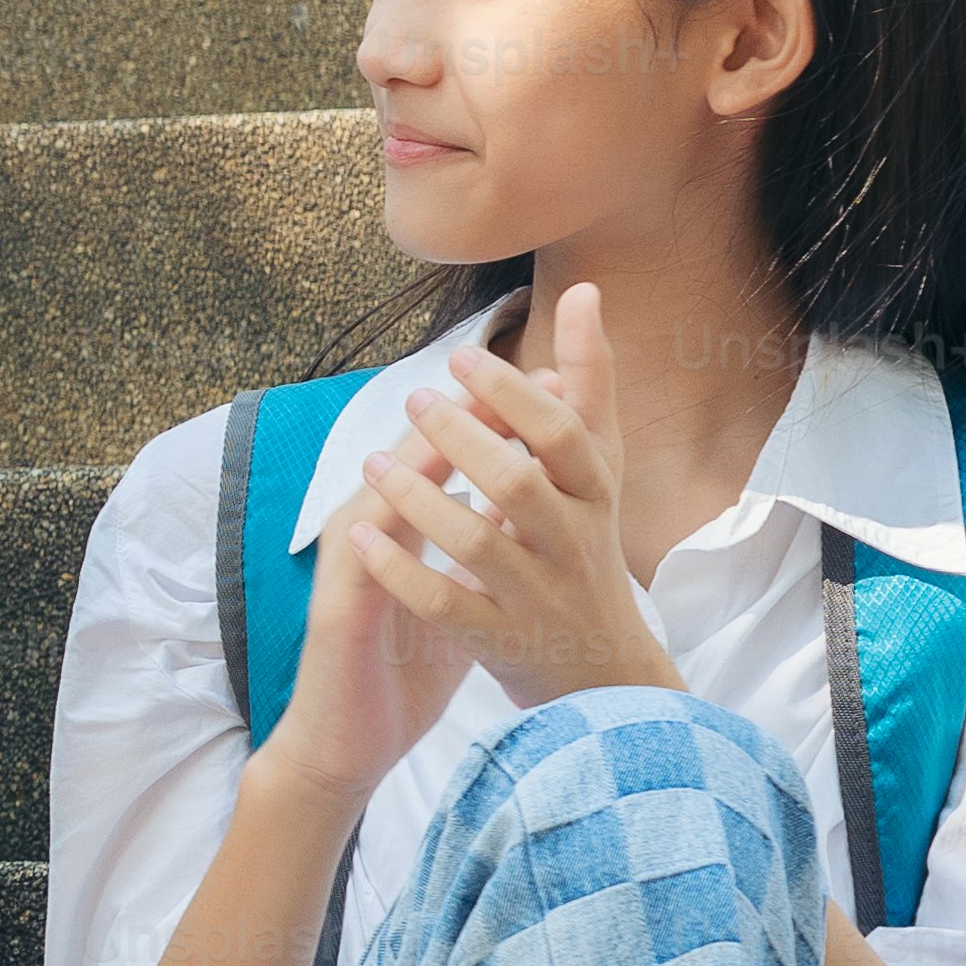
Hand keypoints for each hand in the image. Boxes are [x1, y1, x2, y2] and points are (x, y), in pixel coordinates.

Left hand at [324, 284, 679, 711]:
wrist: (607, 674)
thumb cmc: (590, 547)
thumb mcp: (596, 471)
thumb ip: (587, 386)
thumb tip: (583, 291)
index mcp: (595, 498)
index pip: (566, 437)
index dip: (515, 394)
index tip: (463, 356)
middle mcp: (572, 546)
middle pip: (518, 484)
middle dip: (463, 437)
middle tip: (414, 396)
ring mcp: (536, 597)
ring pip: (475, 543)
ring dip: (419, 498)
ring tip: (372, 460)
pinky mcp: (500, 642)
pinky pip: (442, 605)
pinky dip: (399, 569)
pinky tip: (358, 535)